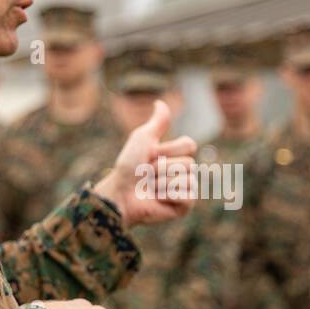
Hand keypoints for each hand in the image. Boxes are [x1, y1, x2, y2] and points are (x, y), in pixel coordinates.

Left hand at [92, 100, 197, 226]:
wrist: (120, 192)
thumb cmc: (129, 167)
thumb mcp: (142, 139)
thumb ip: (157, 123)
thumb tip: (160, 101)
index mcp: (177, 155)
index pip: (189, 145)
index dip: (168, 149)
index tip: (151, 155)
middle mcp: (184, 171)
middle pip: (188, 163)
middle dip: (162, 168)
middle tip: (148, 174)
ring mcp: (185, 189)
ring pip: (187, 180)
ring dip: (162, 183)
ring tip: (151, 188)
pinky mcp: (184, 207)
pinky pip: (186, 196)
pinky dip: (167, 196)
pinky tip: (157, 199)